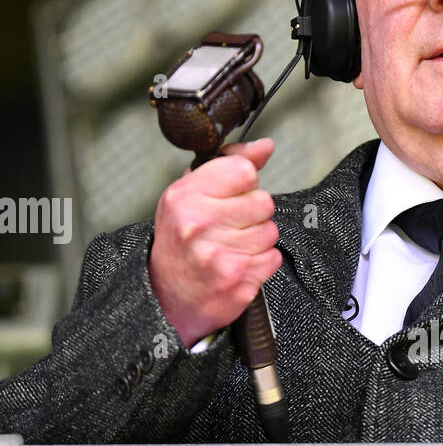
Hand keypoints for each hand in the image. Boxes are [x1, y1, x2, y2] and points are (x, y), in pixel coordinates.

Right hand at [149, 138, 281, 347]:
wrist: (167, 298)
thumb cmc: (180, 242)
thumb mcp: (191, 196)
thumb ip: (229, 165)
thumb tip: (265, 146)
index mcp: (185, 196)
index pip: (244, 170)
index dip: (244, 184)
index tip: (230, 196)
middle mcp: (199, 223)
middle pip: (263, 202)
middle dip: (252, 215)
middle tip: (228, 228)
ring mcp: (219, 253)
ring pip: (270, 230)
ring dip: (257, 240)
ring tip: (231, 248)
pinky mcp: (239, 279)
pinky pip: (273, 257)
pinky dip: (261, 263)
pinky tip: (238, 265)